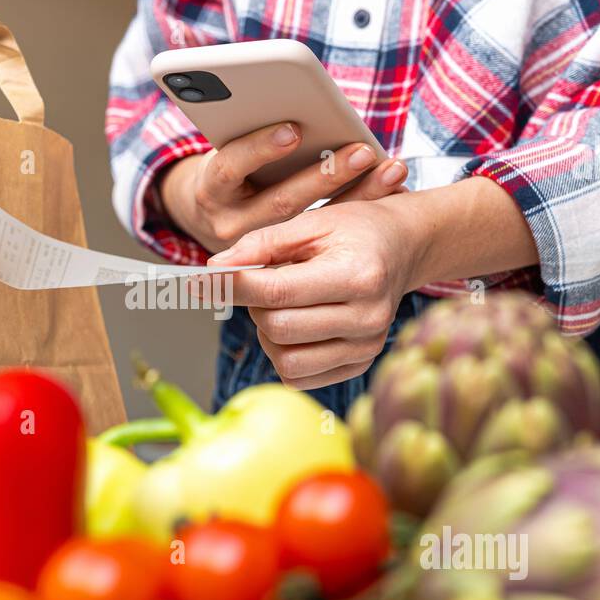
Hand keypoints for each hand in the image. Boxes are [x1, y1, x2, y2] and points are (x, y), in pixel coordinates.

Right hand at [159, 122, 406, 253]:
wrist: (216, 218)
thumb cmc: (230, 167)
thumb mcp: (225, 144)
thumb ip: (241, 123)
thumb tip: (248, 77)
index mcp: (211, 187)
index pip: (229, 166)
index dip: (259, 147)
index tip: (293, 129)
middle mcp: (230, 224)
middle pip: (280, 201)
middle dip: (324, 174)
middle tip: (362, 151)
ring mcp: (260, 248)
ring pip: (311, 225)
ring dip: (355, 196)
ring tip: (389, 170)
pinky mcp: (289, 260)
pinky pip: (328, 237)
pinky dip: (360, 211)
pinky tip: (391, 190)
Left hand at [209, 198, 423, 388]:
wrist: (402, 248)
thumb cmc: (354, 230)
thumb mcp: (310, 222)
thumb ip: (260, 244)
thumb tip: (215, 269)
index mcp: (358, 276)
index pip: (277, 292)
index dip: (230, 286)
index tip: (198, 280)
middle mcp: (368, 318)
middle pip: (278, 328)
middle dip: (254, 305)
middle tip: (261, 281)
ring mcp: (367, 348)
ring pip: (285, 360)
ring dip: (267, 333)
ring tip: (282, 302)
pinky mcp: (359, 366)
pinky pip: (299, 377)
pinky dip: (283, 353)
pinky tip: (295, 324)